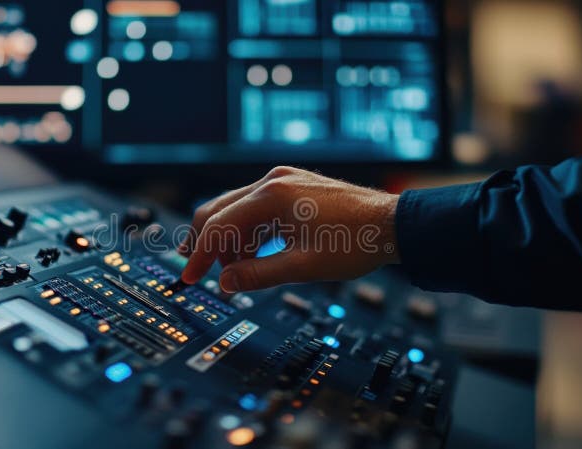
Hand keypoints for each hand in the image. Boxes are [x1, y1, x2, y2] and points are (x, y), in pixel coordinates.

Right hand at [179, 166, 399, 292]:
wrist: (392, 226)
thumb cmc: (355, 242)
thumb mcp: (303, 267)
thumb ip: (258, 275)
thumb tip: (226, 282)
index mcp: (272, 196)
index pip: (219, 224)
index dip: (200, 255)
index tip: (189, 276)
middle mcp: (274, 181)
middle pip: (221, 210)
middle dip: (208, 243)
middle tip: (201, 272)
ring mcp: (284, 181)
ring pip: (238, 210)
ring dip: (231, 241)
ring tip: (237, 273)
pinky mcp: (294, 187)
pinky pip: (258, 209)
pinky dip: (250, 232)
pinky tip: (254, 255)